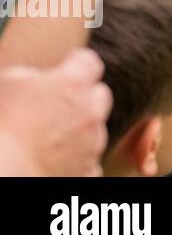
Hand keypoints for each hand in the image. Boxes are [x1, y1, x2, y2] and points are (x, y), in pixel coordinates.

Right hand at [0, 48, 111, 176]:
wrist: (2, 173)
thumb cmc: (1, 127)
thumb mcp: (8, 83)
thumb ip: (32, 75)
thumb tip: (40, 78)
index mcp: (73, 85)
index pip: (88, 61)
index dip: (75, 64)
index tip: (65, 68)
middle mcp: (91, 112)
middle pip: (99, 94)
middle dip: (83, 97)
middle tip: (56, 106)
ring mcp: (92, 144)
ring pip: (96, 129)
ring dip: (81, 129)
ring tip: (50, 137)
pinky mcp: (88, 171)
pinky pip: (90, 160)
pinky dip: (78, 159)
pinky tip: (56, 159)